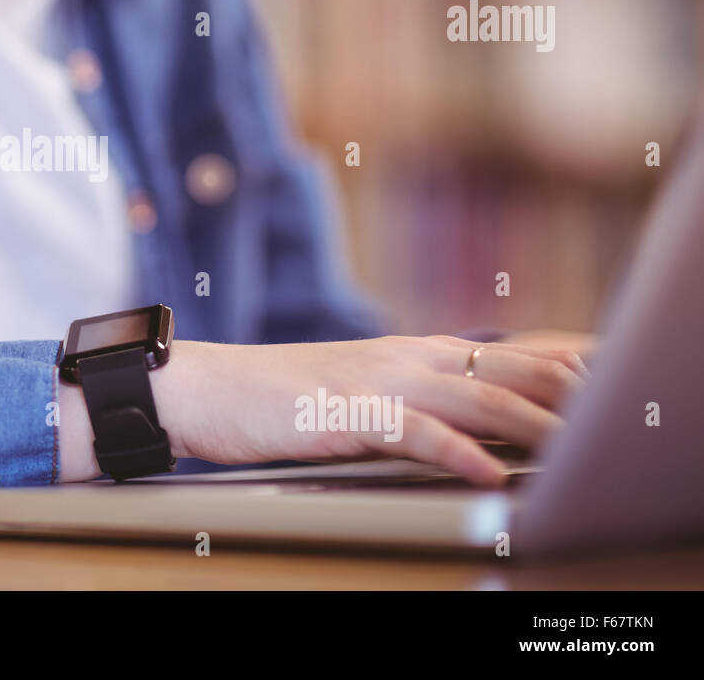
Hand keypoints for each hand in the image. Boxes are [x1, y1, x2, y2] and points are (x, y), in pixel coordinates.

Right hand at [151, 336, 588, 485]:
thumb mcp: (366, 391)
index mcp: (418, 354)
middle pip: (508, 368)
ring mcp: (376, 382)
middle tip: (617, 406)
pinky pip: (410, 432)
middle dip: (571, 389)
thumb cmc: (286, 397)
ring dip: (530, 421)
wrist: (209, 387)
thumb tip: (485, 423)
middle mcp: (408, 359)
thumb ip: (425, 399)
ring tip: (575, 445)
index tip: (615, 374)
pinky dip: (454, 452)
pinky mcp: (343, 412)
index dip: (570, 362)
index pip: (512, 352)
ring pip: (472, 397)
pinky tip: (485, 473)